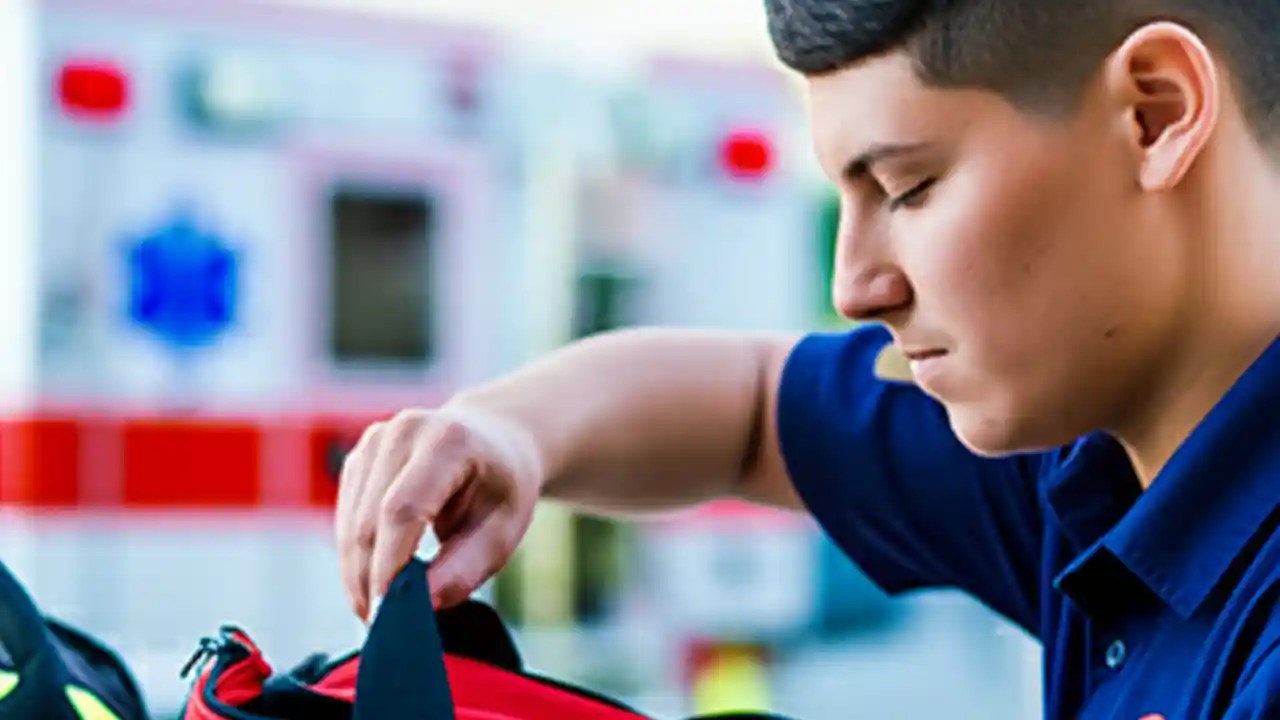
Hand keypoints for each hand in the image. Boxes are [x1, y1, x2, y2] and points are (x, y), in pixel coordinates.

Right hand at [334, 406, 542, 619]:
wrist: (495, 440)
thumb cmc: (502, 488)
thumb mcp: (502, 532)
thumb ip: (464, 569)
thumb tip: (421, 604)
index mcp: (448, 441)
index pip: (404, 510)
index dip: (389, 565)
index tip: (387, 614)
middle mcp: (404, 431)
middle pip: (369, 518)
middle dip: (368, 578)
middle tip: (379, 626)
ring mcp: (375, 439)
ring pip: (349, 521)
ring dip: (356, 572)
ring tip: (376, 611)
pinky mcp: (359, 457)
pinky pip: (346, 516)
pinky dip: (354, 555)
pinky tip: (372, 580)